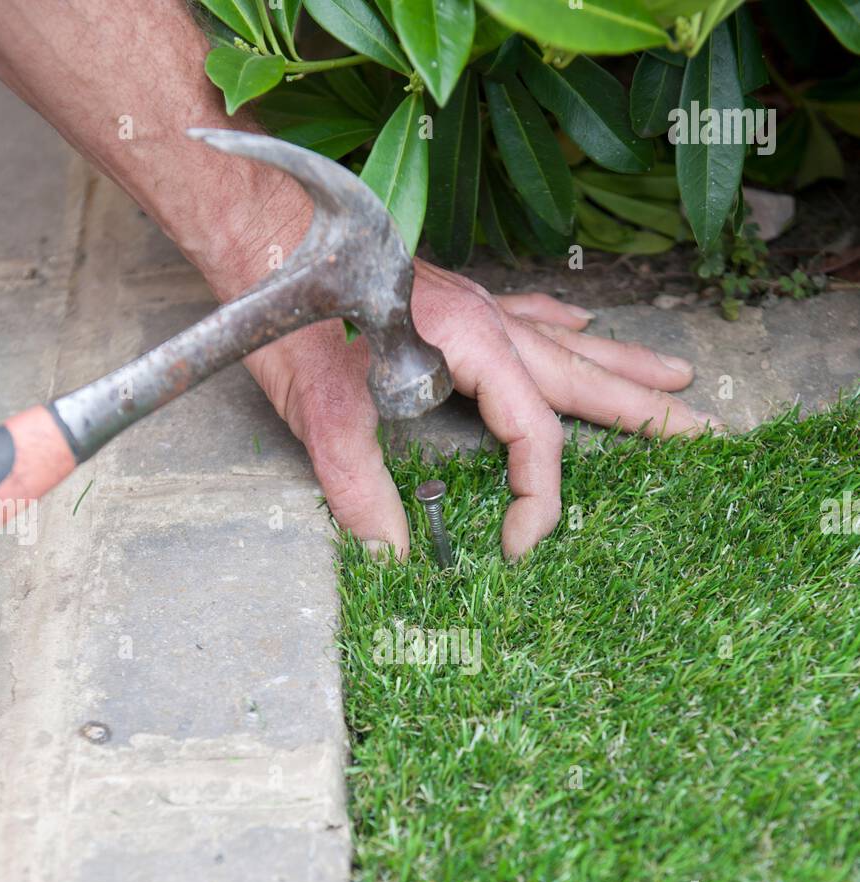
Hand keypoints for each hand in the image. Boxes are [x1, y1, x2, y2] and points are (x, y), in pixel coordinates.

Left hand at [247, 259, 718, 561]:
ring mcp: (474, 306)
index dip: (537, 498)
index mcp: (470, 346)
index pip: (532, 434)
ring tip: (677, 381)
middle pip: (583, 378)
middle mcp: (486, 323)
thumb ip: (359, 487)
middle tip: (703, 432)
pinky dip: (564, 326)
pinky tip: (586, 324)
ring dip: (622, 368)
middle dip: (646, 410)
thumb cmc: (289, 316)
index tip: (516, 548)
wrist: (262, 236)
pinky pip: (529, 314)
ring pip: (567, 344)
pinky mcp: (454, 300)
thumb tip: (392, 559)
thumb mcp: (321, 410)